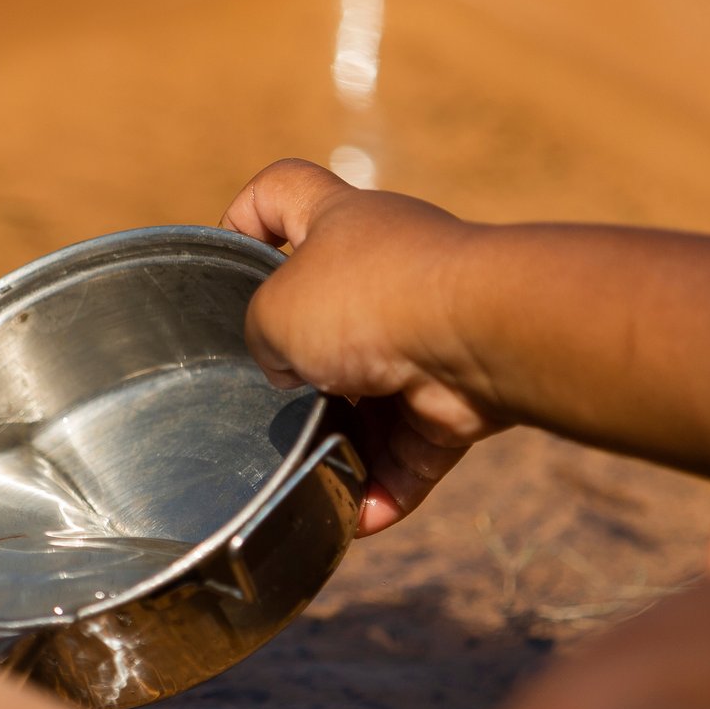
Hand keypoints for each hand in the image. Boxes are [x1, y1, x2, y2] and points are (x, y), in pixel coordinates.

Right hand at [223, 159, 500, 533]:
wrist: (480, 335)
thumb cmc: (371, 300)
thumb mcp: (274, 308)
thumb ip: (260, 332)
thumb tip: (290, 371)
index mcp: (338, 223)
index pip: (282, 192)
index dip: (245, 216)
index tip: (229, 259)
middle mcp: (388, 271)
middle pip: (329, 309)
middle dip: (300, 361)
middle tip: (275, 393)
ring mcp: (427, 332)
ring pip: (373, 393)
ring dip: (344, 438)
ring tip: (314, 470)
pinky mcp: (457, 395)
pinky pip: (415, 446)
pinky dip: (388, 483)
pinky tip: (358, 516)